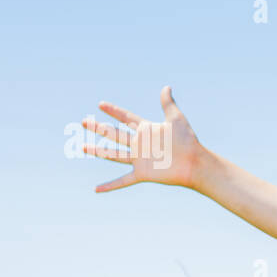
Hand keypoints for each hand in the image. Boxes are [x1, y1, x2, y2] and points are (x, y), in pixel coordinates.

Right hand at [81, 86, 206, 190]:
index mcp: (146, 130)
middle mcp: (140, 144)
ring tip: (82, 148)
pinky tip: (96, 189)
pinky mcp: (142, 173)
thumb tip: (166, 87)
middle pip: (114, 134)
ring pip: (113, 155)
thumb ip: (168, 103)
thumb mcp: (176, 119)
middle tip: (84, 121)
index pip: (126, 118)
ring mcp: (139, 159)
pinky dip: (109, 186)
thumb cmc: (187, 141)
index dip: (114, 111)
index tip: (100, 104)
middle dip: (99, 128)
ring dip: (98, 151)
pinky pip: (122, 180)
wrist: (194, 162)